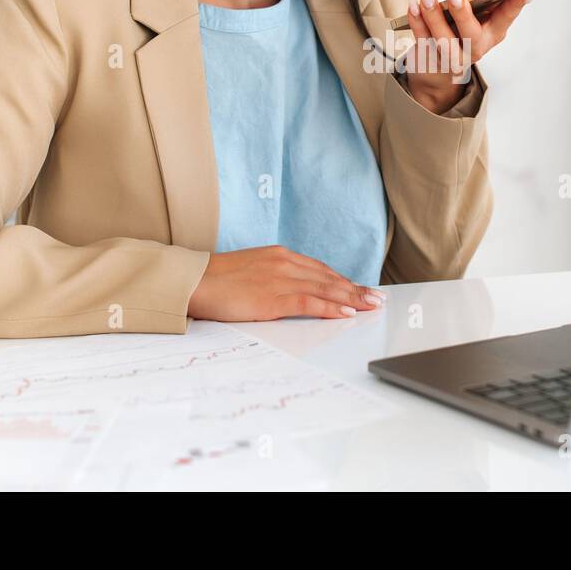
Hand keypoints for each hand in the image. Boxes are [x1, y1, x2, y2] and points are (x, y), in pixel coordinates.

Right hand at [187, 245, 385, 320]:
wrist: (193, 280)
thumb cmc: (217, 280)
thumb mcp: (251, 271)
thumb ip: (273, 277)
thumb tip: (289, 291)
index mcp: (280, 256)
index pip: (320, 269)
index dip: (343, 281)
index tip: (360, 289)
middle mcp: (284, 263)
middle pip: (329, 278)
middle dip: (356, 289)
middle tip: (377, 298)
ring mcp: (280, 279)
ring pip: (325, 289)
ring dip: (352, 299)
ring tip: (371, 306)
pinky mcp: (272, 298)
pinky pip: (309, 303)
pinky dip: (330, 308)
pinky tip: (346, 314)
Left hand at [402, 0, 532, 113]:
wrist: (438, 73)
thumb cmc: (460, 36)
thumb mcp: (477, 22)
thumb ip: (483, 6)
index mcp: (492, 34)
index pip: (507, 17)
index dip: (517, 4)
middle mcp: (475, 49)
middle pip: (471, 35)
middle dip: (462, 13)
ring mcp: (453, 59)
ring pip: (443, 41)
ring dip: (433, 16)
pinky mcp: (431, 61)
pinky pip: (423, 40)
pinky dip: (417, 23)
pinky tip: (413, 7)